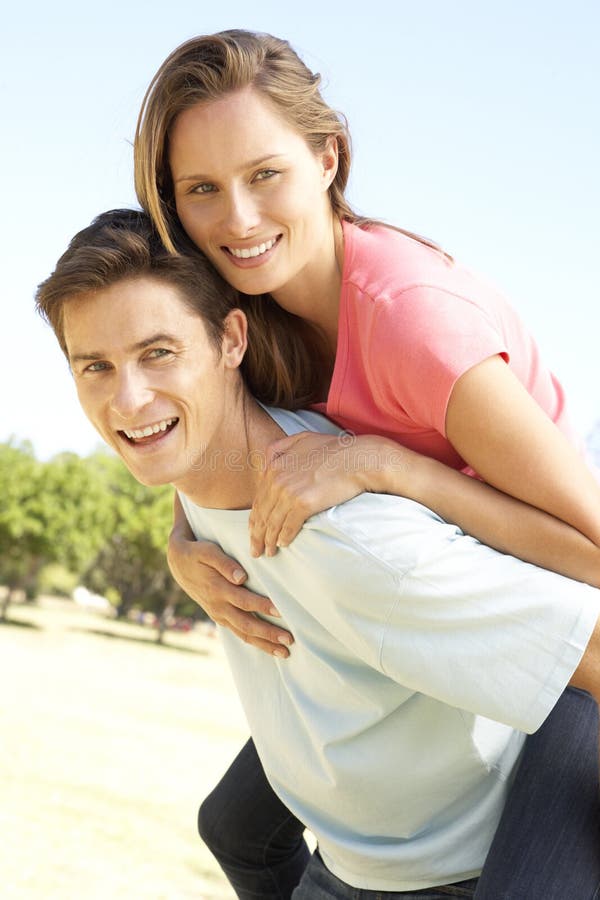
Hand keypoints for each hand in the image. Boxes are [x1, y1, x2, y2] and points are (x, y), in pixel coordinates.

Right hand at [167, 529, 293, 656]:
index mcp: (217, 590)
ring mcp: (218, 614)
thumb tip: (241, 577)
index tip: (280, 611)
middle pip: (246, 624)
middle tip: (289, 640)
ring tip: (284, 652)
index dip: (262, 606)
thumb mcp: (208, 552)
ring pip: (243, 633)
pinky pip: (238, 632)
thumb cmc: (198, 554)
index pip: (244, 601)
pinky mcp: (219, 617)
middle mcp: (218, 606)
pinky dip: (254, 641)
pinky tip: (268, 647)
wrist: (178, 563)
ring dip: (264, 644)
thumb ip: (225, 564)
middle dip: (268, 634)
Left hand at [249, 431, 392, 556]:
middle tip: (255, 550)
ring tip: (269, 552)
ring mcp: (289, 492)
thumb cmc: (334, 449)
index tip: (254, 530)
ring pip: (272, 522)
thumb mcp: (302, 439)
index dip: (255, 518)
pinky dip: (284, 537)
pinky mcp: (303, 504)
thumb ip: (281, 448)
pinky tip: (283, 544)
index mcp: (274, 466)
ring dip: (269, 540)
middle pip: (261, 513)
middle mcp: (277, 480)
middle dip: (256, 534)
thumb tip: (268, 460)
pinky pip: (289, 526)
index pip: (258, 498)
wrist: (357, 459)